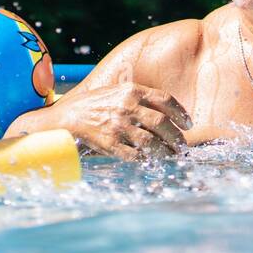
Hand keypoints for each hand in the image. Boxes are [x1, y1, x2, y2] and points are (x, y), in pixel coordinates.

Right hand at [6, 82, 192, 158]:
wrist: (65, 118)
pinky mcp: (110, 144)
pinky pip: (135, 155)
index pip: (165, 100)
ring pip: (152, 142)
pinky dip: (147, 160)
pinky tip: (152, 161)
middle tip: (182, 145)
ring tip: (171, 156)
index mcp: (131, 91)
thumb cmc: (93, 104)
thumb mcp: (116, 90)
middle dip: (176, 137)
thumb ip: (138, 97)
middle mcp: (127, 107)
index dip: (180, 113)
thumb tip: (163, 110)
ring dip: (166, 152)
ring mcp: (118, 127)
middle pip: (162, 124)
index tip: (188, 123)